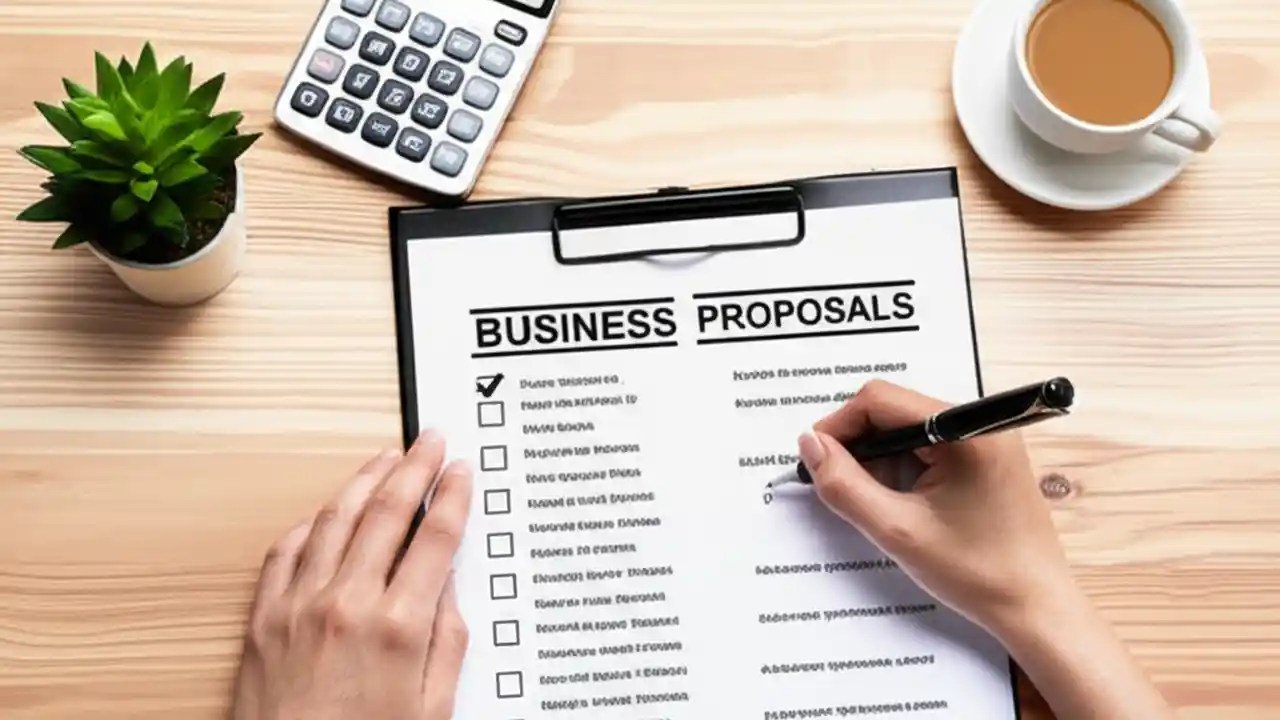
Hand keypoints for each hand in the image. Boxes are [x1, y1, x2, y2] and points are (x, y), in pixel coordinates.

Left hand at [232, 432, 472, 719]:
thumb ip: (447, 640)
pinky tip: (328, 513)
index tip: (461, 471)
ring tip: (385, 458)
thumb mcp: (432, 708)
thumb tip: (447, 584)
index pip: (435, 537)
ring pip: (336, 518)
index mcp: (399, 628)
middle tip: (431, 440)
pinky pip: (286, 550)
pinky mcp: (262, 618)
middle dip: (415, 466)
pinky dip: (312, 522)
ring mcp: (299, 606)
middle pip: (389, 512)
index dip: (452, 495)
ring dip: (364, 480)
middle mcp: (348, 605)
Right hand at [803, 381, 1172, 718]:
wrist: (1036, 607)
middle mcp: (980, 422)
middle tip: (841, 488)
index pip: (880, 399)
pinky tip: (903, 504)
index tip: (816, 460)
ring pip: (909, 428)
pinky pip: (931, 445)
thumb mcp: (897, 530)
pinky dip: (905, 467)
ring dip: (882, 459)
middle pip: (894, 409)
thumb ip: (845, 484)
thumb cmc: (977, 573)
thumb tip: (809, 445)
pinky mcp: (988, 456)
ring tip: (878, 504)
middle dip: (859, 445)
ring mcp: (987, 438)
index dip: (839, 426)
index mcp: (966, 430)